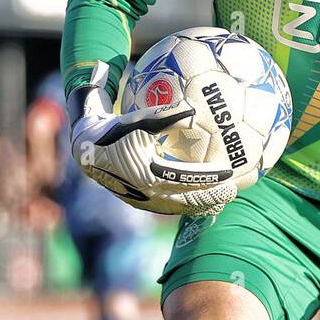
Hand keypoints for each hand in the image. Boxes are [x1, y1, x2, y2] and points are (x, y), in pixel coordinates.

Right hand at [69, 61, 238, 216]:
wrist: (86, 148)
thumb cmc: (115, 129)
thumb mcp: (139, 119)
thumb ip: (167, 116)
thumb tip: (193, 111)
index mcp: (148, 173)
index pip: (188, 178)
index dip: (211, 177)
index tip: (230, 172)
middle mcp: (147, 192)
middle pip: (188, 200)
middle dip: (212, 197)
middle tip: (233, 190)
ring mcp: (142, 200)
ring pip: (179, 208)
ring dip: (201, 205)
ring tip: (221, 199)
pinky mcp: (139, 202)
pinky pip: (168, 207)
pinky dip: (186, 206)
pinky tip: (198, 201)